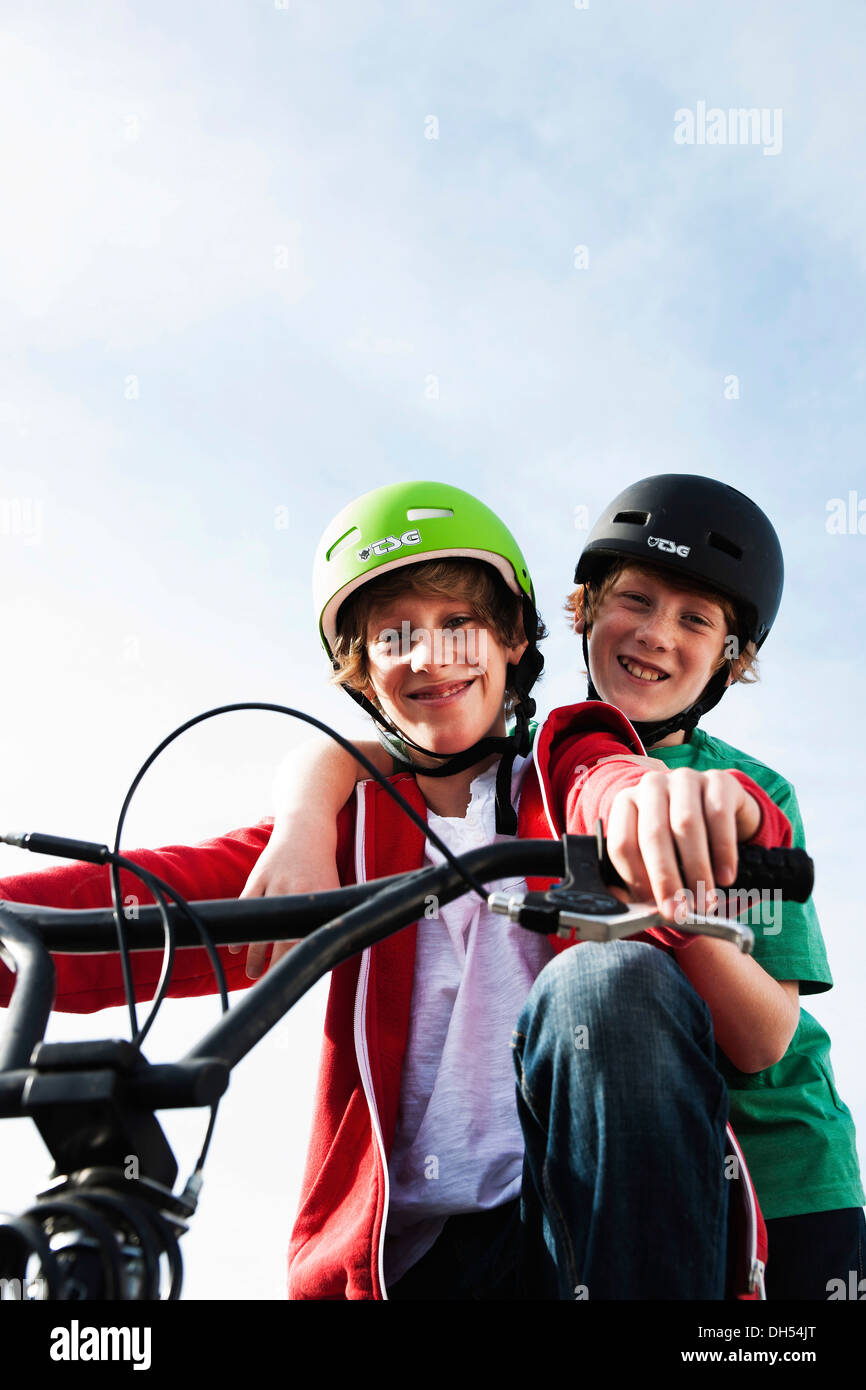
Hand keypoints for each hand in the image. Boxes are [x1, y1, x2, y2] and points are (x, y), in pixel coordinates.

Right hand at [228, 837, 340, 979]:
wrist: (306, 829)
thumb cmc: (321, 866)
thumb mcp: (333, 890)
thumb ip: (328, 917)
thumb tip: (326, 953)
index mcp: (322, 896)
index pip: (310, 936)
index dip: (302, 959)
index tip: (296, 978)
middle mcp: (299, 890)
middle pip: (284, 937)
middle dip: (276, 964)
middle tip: (270, 982)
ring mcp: (276, 882)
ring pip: (263, 926)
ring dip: (256, 953)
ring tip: (253, 973)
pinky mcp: (259, 875)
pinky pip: (246, 906)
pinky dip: (241, 930)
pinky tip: (235, 948)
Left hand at [606, 768, 760, 920]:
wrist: (719, 812)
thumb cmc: (679, 841)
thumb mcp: (654, 856)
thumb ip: (638, 879)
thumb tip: (625, 906)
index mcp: (626, 803)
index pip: (622, 843)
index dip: (637, 880)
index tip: (655, 907)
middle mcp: (651, 786)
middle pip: (653, 834)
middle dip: (666, 878)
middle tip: (680, 910)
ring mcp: (685, 779)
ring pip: (685, 824)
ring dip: (696, 868)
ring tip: (705, 900)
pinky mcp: (718, 780)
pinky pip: (719, 816)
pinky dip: (723, 851)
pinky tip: (726, 877)